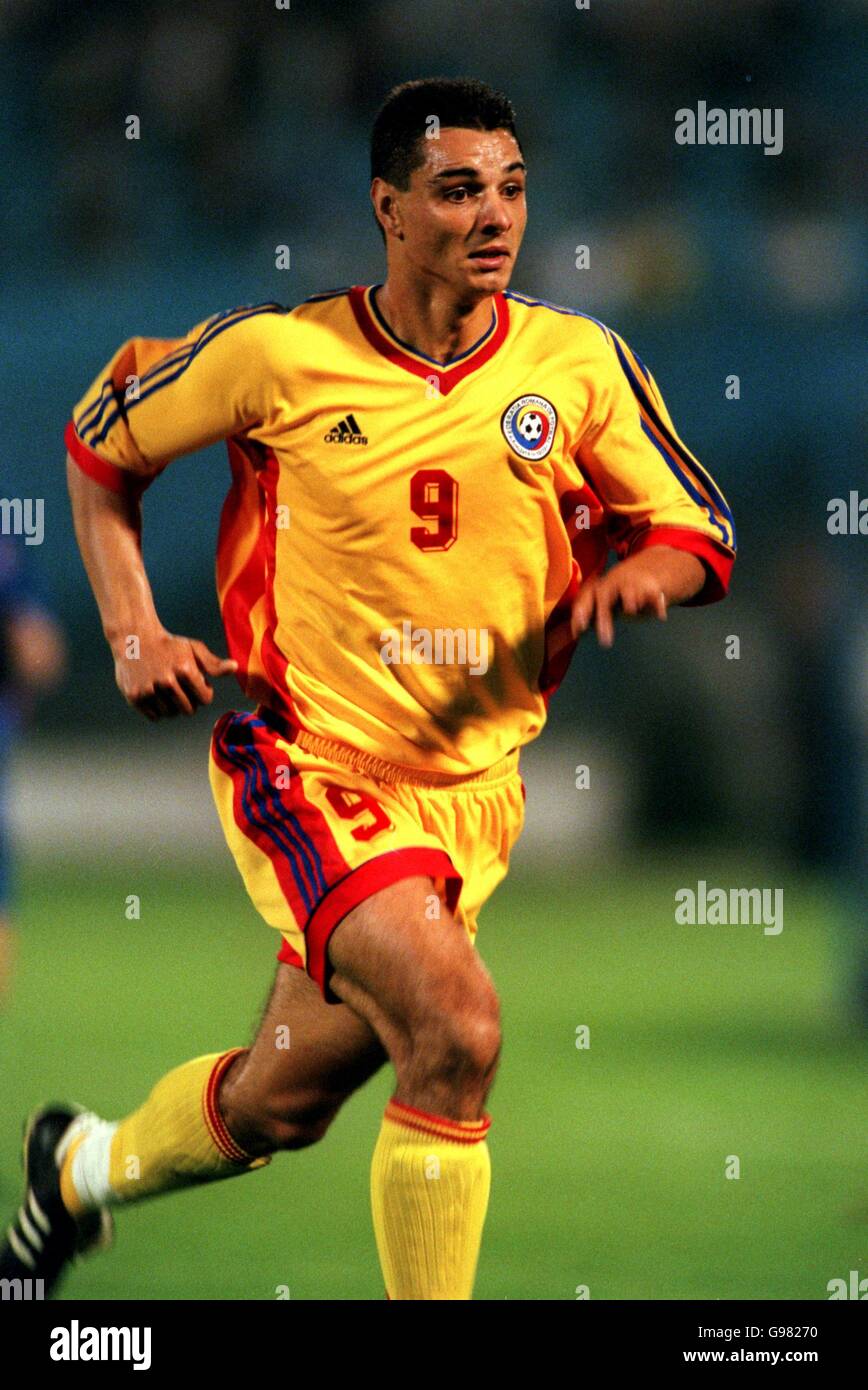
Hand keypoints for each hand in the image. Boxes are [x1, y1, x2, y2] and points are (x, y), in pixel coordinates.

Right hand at [112, 625, 236, 719]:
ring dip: (173, 706)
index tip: (197, 684)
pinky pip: (155, 717)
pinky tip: (156, 695)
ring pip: (171, 714)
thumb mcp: (193, 648)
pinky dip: (157, 710)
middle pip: (189, 710)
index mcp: (185, 669)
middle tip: (181, 688)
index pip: (205, 699)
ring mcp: (149, 689)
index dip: (204, 693)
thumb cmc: (168, 645)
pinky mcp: (134, 696)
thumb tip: (235, 667)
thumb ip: (214, 663)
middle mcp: (167, 680)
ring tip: (168, 691)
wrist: (134, 638)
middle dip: (189, 701)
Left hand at [570, 548, 704, 646]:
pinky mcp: (652, 588)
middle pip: (605, 596)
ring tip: (632, 608)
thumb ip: (592, 614)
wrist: (653, 566)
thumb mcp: (606, 600)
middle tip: (605, 642)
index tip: (578, 631)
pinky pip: (654, 597)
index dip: (581, 613)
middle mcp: (615, 583)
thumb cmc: (622, 591)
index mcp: (601, 587)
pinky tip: (660, 616)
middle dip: (604, 618)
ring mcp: (634, 583)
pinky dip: (657, 606)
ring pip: (630, 595)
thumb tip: (574, 632)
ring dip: (630, 603)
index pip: (586, 598)